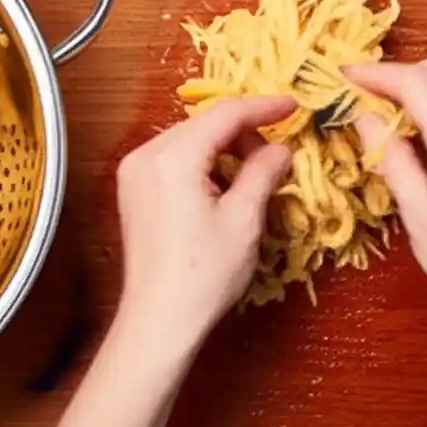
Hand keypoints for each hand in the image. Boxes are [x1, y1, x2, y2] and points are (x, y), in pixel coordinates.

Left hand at [115, 96, 295, 349]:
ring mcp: (134, 172)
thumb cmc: (202, 276)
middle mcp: (145, 156)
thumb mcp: (244, 219)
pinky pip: (174, 159)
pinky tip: (225, 188)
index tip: (293, 106)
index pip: (224, 114)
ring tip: (253, 177)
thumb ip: (263, 172)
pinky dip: (204, 164)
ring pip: (190, 140)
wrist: (159, 319)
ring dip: (224, 148)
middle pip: (204, 123)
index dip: (263, 107)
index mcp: (172, 158)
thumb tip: (281, 149)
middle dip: (243, 132)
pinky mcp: (134, 191)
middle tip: (276, 155)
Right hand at [346, 58, 426, 328]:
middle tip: (362, 96)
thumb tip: (364, 117)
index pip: (415, 82)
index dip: (376, 74)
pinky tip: (423, 132)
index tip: (343, 76)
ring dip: (421, 88)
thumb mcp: (417, 213)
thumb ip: (390, 157)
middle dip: (397, 75)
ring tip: (388, 113)